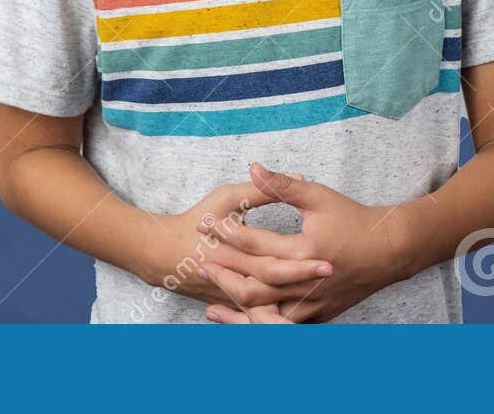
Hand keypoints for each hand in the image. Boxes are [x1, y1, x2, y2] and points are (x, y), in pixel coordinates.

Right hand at [143, 178, 334, 306]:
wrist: (160, 253)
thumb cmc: (195, 220)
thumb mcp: (225, 199)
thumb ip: (261, 191)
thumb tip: (299, 175)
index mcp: (232, 254)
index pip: (273, 262)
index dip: (302, 262)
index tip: (330, 257)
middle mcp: (233, 280)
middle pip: (275, 290)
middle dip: (305, 284)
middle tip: (332, 273)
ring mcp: (230, 298)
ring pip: (266, 311)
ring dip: (294, 306)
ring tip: (325, 297)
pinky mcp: (231, 306)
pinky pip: (256, 318)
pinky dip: (278, 319)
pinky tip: (301, 309)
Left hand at [195, 162, 416, 322]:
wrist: (389, 251)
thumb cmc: (353, 220)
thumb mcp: (318, 197)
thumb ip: (282, 185)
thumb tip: (253, 166)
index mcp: (303, 250)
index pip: (255, 242)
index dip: (227, 232)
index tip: (204, 224)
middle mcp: (305, 282)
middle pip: (254, 284)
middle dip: (224, 274)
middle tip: (198, 265)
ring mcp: (312, 304)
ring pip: (266, 314)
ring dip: (237, 310)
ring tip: (210, 307)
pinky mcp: (317, 316)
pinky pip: (283, 327)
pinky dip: (260, 326)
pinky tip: (245, 324)